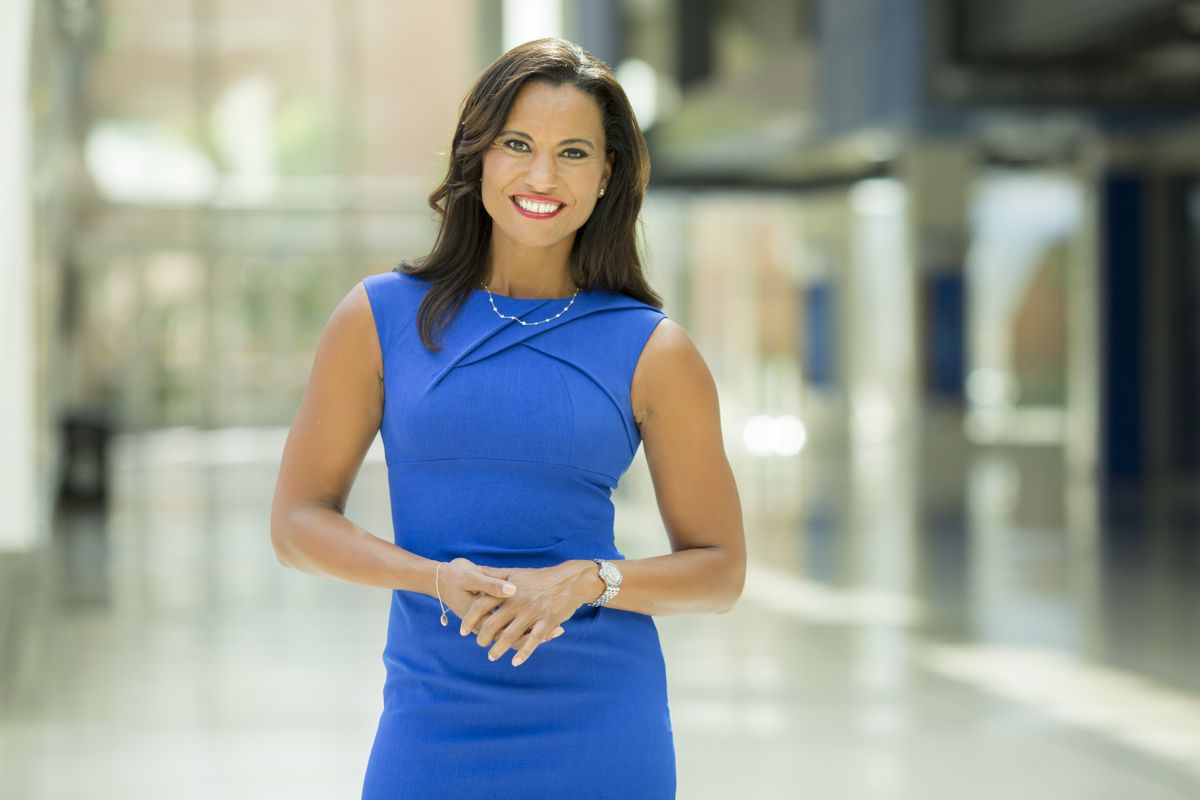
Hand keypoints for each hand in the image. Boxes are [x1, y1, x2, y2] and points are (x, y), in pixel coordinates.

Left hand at [460, 562, 590, 666]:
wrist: (571, 580)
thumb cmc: (540, 578)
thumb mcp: (516, 573)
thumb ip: (495, 575)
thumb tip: (475, 569)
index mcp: (508, 589)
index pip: (482, 604)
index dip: (470, 618)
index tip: (462, 631)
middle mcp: (518, 600)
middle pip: (494, 623)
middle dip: (484, 637)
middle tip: (479, 645)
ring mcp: (533, 612)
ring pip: (511, 634)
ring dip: (499, 648)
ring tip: (491, 656)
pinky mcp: (548, 621)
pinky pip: (533, 640)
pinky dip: (523, 653)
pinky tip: (515, 662)